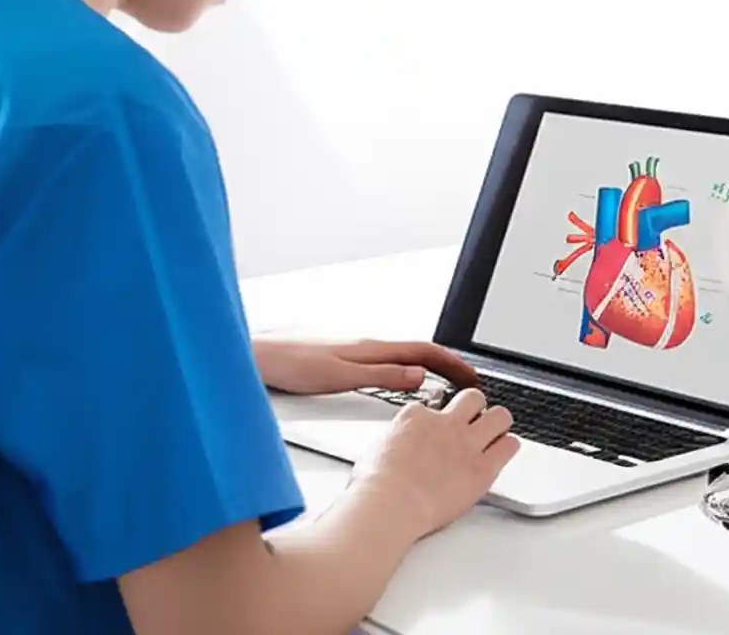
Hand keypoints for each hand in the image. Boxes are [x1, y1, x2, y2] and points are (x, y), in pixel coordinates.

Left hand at [253, 339, 478, 394]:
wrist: (256, 356)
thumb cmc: (290, 364)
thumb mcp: (340, 375)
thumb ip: (381, 376)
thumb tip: (420, 376)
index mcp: (371, 348)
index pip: (423, 351)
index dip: (451, 363)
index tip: (471, 376)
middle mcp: (366, 345)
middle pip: (417, 352)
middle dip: (446, 365)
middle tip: (466, 382)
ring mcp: (355, 351)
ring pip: (402, 357)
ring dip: (428, 368)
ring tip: (444, 384)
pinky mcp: (342, 359)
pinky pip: (386, 363)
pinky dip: (405, 371)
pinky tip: (401, 383)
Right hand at [351, 389, 520, 537]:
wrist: (390, 504)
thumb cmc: (376, 485)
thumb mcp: (375, 449)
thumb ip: (394, 441)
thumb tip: (393, 447)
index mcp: (415, 417)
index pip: (435, 404)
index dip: (438, 417)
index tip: (438, 428)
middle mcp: (445, 424)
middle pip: (473, 398)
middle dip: (475, 407)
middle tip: (473, 420)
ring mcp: (466, 444)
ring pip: (500, 415)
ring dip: (498, 422)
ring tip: (494, 433)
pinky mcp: (483, 468)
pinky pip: (510, 445)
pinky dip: (508, 447)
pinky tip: (502, 452)